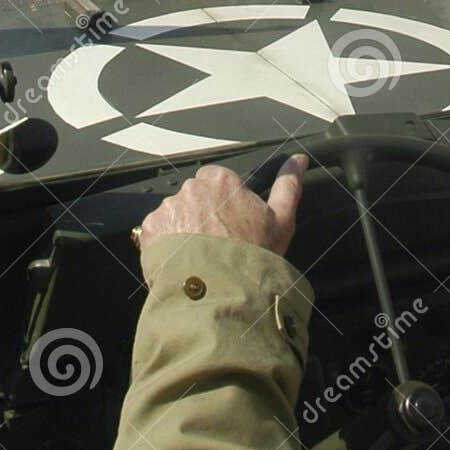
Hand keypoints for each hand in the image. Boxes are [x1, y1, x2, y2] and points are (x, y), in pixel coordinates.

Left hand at [138, 154, 306, 257]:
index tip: (233, 223)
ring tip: (200, 255)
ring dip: (184, 229)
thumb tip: (298, 160)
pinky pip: (157, 232)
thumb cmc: (253, 255)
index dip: (226, 203)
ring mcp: (168, 208)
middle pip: (195, 196)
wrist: (220, 289)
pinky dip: (167, 244)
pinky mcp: (151, 229)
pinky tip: (184, 260)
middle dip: (203, 214)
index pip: (218, 180)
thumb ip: (288, 185)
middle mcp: (190, 187)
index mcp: (221, 179)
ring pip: (176, 214)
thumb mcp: (282, 220)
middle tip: (218, 242)